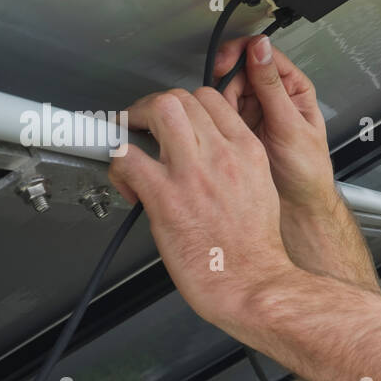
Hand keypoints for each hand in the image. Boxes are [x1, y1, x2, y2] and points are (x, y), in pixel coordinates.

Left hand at [108, 87, 296, 332]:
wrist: (253, 282)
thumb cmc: (256, 249)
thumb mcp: (261, 189)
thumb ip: (235, 165)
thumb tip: (204, 159)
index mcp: (247, 151)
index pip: (210, 100)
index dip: (184, 106)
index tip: (173, 124)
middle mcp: (222, 154)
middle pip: (180, 98)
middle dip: (154, 108)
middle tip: (144, 128)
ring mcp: (193, 172)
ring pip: (158, 111)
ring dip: (135, 123)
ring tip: (130, 144)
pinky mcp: (166, 197)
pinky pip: (127, 157)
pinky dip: (119, 166)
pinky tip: (128, 186)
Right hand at [213, 35, 336, 208]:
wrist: (298, 205)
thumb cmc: (307, 171)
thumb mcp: (290, 126)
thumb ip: (273, 88)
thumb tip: (261, 49)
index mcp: (294, 89)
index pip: (265, 54)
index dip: (243, 54)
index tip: (227, 64)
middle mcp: (274, 96)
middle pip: (241, 69)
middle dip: (228, 80)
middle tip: (222, 96)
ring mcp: (256, 111)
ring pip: (229, 90)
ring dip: (221, 100)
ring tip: (226, 119)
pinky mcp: (241, 127)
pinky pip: (222, 112)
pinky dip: (216, 116)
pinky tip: (220, 127)